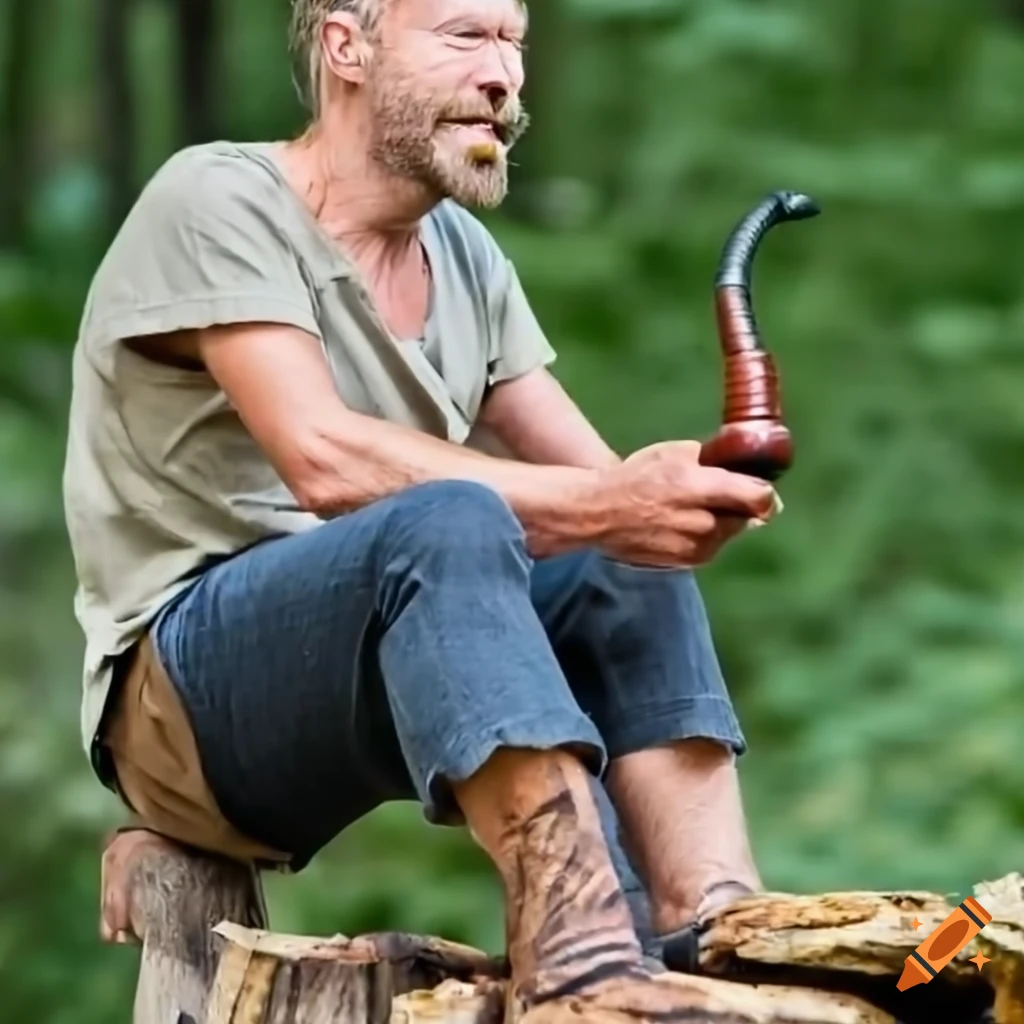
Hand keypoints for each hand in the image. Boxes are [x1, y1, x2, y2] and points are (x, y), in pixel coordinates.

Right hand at [588, 441, 778, 567]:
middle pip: (747, 517)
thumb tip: (736, 465)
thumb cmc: (635, 477)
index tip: (763, 490)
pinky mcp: (687, 562)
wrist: (599, 514)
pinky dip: (705, 536)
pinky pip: (710, 546)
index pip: (760, 498)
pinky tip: (682, 524)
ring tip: (693, 509)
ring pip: (729, 533)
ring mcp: (697, 546)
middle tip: (721, 495)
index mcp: (702, 488)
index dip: (766, 494)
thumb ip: (710, 458)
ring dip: (722, 522)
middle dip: (740, 506)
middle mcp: (705, 522)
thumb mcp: (673, 452)